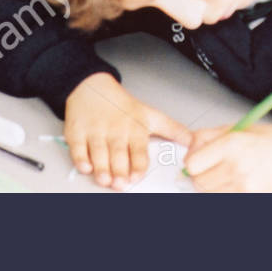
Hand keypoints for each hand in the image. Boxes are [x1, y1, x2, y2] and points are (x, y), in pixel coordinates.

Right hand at [64, 73, 192, 189]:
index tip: (136, 177)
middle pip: (118, 155)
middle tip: (119, 184)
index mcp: (135, 129)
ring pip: (99, 153)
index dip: (138, 166)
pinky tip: (86, 166)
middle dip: (119, 171)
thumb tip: (194, 141)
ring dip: (101, 168)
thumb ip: (173, 129)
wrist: (90, 86)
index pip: (139, 152)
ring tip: (104, 179)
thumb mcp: (150, 114)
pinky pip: (78, 147)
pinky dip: (80, 158)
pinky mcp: (77, 131)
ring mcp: (95, 131)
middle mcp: (115, 131)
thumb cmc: (121, 105)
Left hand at [184, 123, 271, 191]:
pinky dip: (228, 194)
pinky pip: (227, 200)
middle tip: (212, 170)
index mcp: (232, 144)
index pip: (192, 163)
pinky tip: (237, 185)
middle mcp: (237, 166)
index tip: (197, 161)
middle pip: (199, 182)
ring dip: (214, 187)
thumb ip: (208, 136)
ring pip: (211, 194)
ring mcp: (246, 186)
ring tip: (228, 177)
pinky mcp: (254, 198)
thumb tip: (188, 148)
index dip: (191, 162)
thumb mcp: (238, 129)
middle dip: (201, 176)